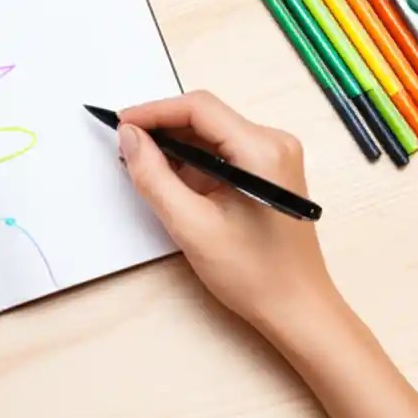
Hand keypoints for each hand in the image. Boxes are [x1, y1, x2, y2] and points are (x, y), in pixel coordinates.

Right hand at [117, 90, 334, 331]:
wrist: (297, 308)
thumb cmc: (254, 274)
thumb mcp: (191, 226)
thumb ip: (154, 176)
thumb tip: (130, 137)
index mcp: (262, 150)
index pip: (199, 108)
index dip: (153, 111)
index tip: (121, 124)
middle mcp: (274, 143)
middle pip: (205, 117)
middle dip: (162, 127)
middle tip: (125, 145)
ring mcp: (274, 157)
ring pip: (211, 134)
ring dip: (176, 145)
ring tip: (141, 163)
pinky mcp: (268, 172)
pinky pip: (223, 152)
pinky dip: (193, 160)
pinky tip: (169, 177)